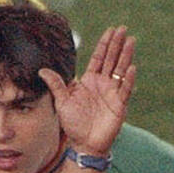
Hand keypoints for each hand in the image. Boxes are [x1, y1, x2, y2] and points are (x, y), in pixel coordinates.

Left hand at [41, 27, 134, 158]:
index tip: (111, 31)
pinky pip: (125, 90)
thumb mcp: (61, 101)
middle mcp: (103, 85)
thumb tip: (42, 70)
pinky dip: (128, 79)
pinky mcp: (119, 106)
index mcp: (90, 81)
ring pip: (121, 70)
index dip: (104, 44)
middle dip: (117, 44)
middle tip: (124, 29)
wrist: (84, 144)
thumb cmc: (73, 124)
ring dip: (126, 56)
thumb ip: (56, 84)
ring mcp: (112, 94)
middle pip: (112, 60)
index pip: (99, 58)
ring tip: (131, 42)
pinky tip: (131, 68)